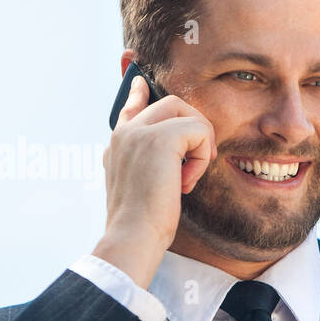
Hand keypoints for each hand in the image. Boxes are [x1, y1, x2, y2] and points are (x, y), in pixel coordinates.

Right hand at [95, 74, 216, 287]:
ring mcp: (139, 132)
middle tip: (202, 158)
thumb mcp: (139, 189)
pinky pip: (198, 131)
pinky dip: (201, 158)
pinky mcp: (160, 138)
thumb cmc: (140, 225)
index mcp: (117, 145)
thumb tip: (173, 160)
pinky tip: (186, 184)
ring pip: (185, 112)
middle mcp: (124, 133)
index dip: (139, 93)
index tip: (141, 83)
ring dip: (200, 144)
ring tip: (189, 177)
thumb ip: (147, 167)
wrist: (132, 237)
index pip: (130, 108)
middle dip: (195, 125)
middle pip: (170, 104)